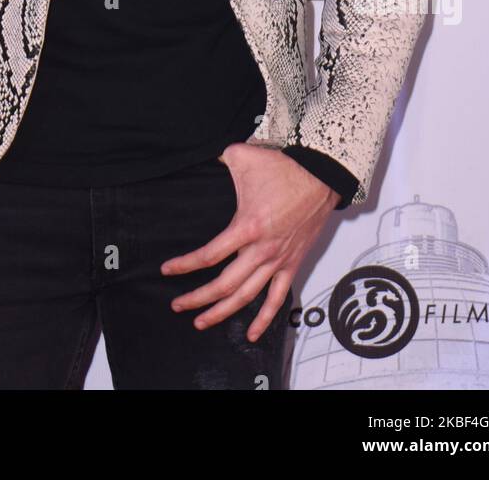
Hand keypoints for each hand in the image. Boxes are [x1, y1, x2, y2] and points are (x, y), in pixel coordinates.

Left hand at [159, 143, 339, 342]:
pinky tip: (251, 333)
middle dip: (198, 298)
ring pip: (247, 296)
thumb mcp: (243, 157)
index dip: (185, 265)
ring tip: (201, 322)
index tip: (167, 270)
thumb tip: (202, 154)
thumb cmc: (283, 168)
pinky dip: (264, 319)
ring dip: (222, 312)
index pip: (209, 255)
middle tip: (177, 305)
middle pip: (224, 284)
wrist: (321, 177)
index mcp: (246, 227)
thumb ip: (218, 157)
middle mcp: (261, 250)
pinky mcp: (292, 264)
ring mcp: (278, 260)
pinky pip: (278, 298)